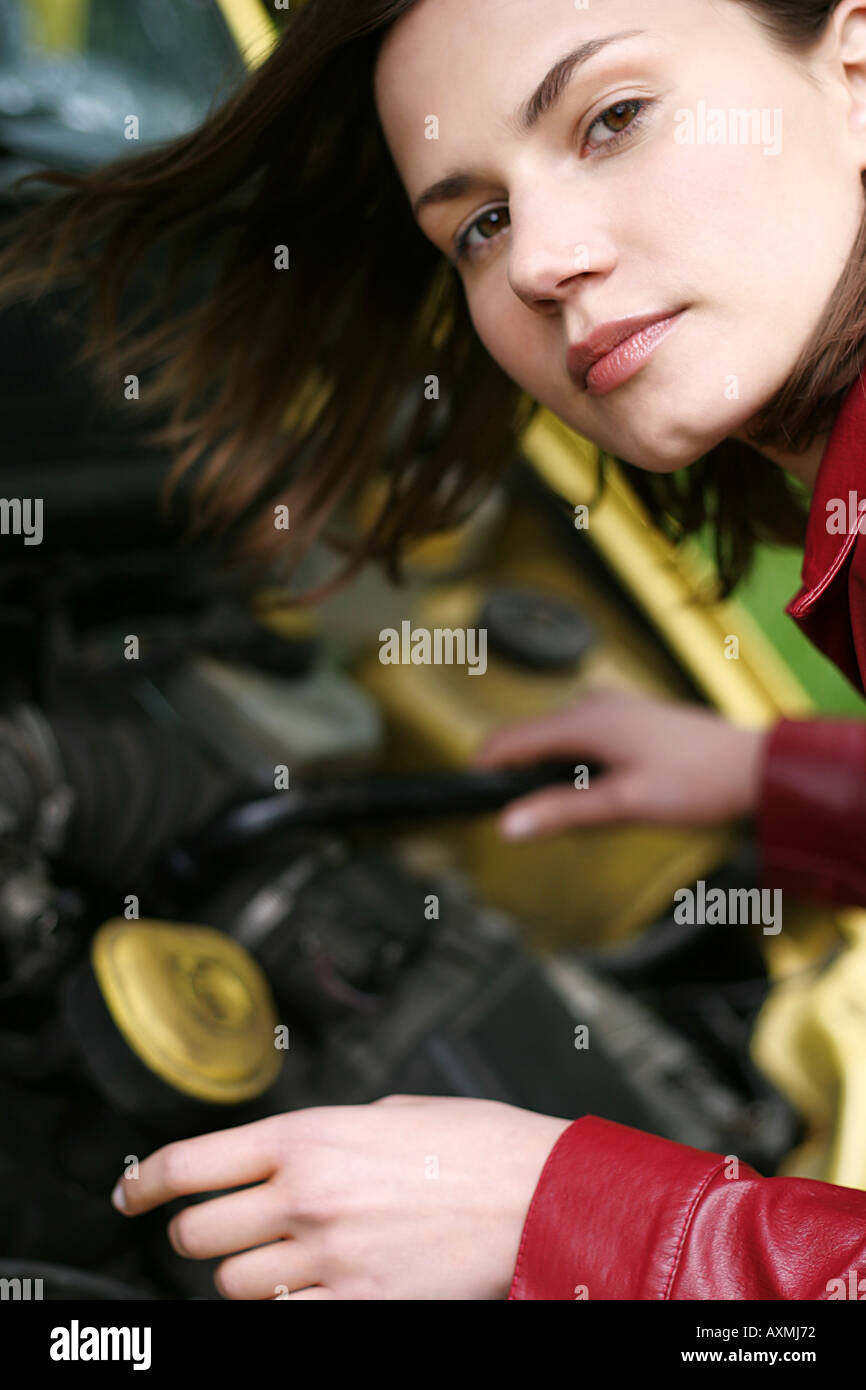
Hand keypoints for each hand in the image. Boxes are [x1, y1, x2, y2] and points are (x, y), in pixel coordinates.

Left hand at [111, 1095, 571, 1299]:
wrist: (537, 1192)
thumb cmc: (477, 1145)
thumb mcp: (388, 1112)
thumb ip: (325, 1135)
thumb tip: (288, 1154)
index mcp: (309, 1134)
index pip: (191, 1162)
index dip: (146, 1182)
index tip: (133, 1193)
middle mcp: (307, 1194)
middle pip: (199, 1235)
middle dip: (198, 1236)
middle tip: (219, 1233)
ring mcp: (329, 1256)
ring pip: (234, 1286)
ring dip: (245, 1278)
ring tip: (280, 1262)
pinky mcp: (359, 1305)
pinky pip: (285, 1321)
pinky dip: (286, 1309)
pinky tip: (310, 1290)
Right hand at [475, 689, 768, 838]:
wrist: (754, 768)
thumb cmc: (697, 782)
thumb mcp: (623, 805)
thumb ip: (561, 813)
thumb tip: (508, 825)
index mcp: (584, 722)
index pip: (510, 739)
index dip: (482, 766)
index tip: (465, 793)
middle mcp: (594, 706)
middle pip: (534, 740)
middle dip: (526, 777)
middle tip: (539, 818)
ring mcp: (614, 707)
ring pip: (561, 739)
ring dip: (557, 772)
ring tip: (585, 807)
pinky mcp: (631, 717)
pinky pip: (586, 736)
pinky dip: (581, 762)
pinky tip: (607, 787)